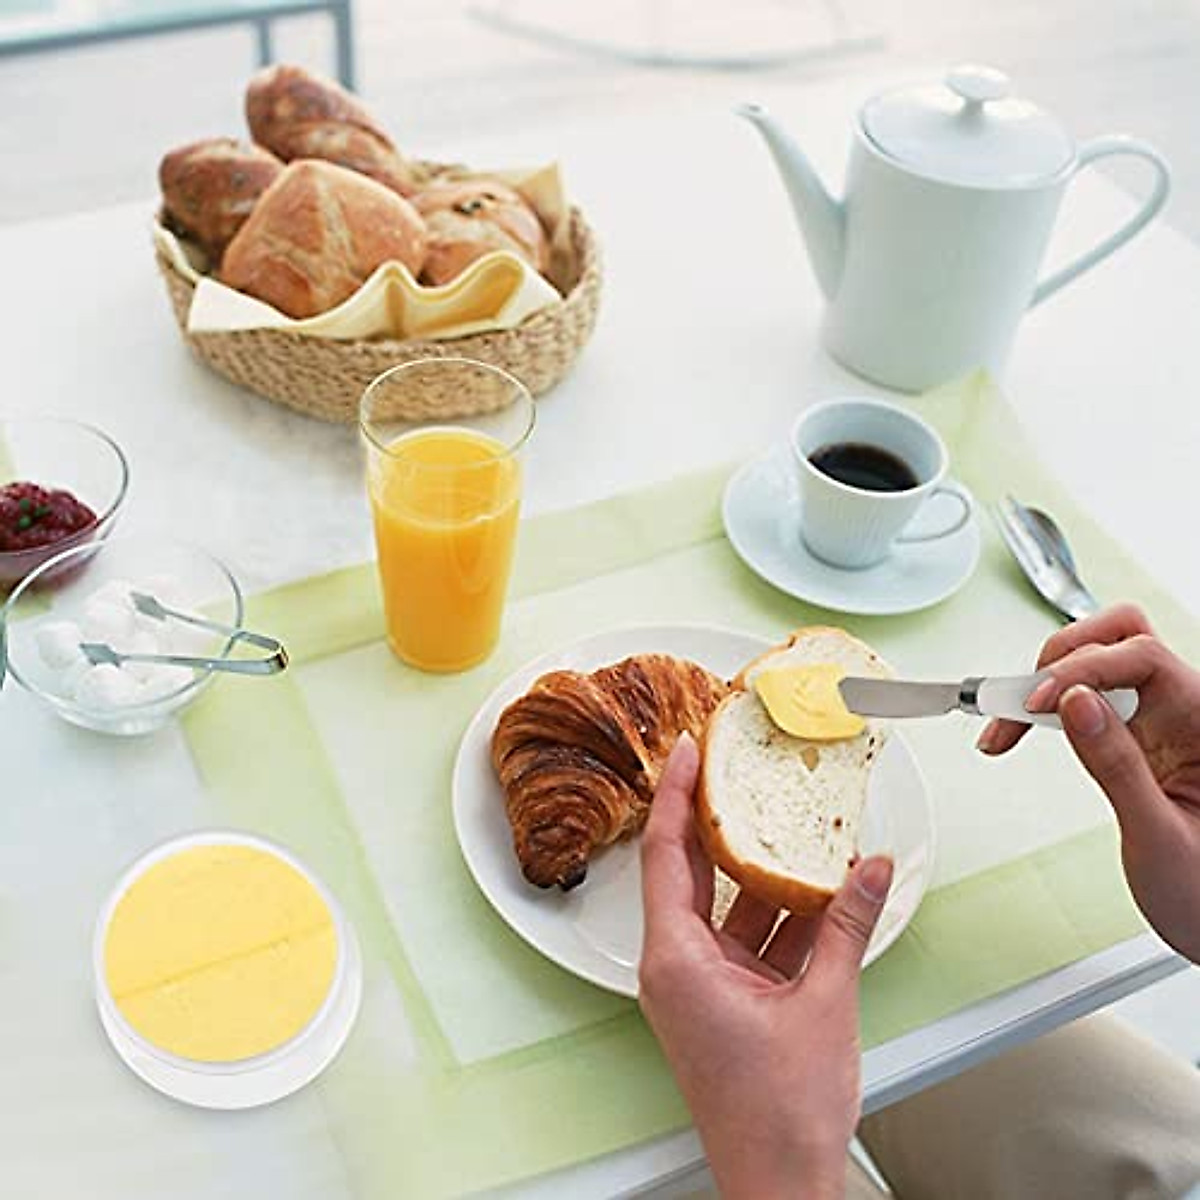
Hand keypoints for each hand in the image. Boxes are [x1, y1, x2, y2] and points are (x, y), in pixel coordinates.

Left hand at [639, 734, 892, 1199]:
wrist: (782, 1184)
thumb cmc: (778, 1117)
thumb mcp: (824, 1004)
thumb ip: (846, 927)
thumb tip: (869, 871)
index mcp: (677, 961)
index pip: (667, 854)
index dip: (675, 795)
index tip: (686, 752)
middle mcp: (678, 968)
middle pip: (692, 871)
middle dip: (716, 820)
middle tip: (732, 768)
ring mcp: (701, 985)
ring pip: (728, 906)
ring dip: (761, 872)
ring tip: (790, 822)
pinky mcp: (726, 1001)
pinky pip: (748, 939)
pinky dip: (779, 916)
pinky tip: (818, 891)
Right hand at [978, 604, 1199, 962]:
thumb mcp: (1159, 836)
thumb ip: (1117, 765)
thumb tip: (1075, 702)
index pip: (1142, 657)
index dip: (1082, 669)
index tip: (1037, 702)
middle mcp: (1186, 711)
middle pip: (1120, 637)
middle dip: (1063, 656)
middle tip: (1023, 699)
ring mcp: (1160, 720)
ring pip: (1097, 658)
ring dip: (1048, 678)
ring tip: (1009, 718)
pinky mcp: (1135, 735)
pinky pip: (1084, 697)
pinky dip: (1045, 706)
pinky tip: (1019, 729)